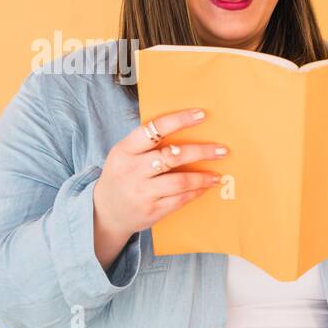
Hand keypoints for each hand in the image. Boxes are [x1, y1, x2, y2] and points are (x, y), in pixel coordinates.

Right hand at [92, 108, 227, 266]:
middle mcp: (131, 170)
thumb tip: (188, 130)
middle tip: (222, 150)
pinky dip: (196, 191)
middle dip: (201, 152)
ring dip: (202, 177)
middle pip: (172, 156)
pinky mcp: (151, 210)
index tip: (201, 115)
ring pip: (180, 181)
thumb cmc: (122, 176)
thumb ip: (148, 144)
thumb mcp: (125, 156)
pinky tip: (205, 186)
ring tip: (216, 174)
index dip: (179, 120)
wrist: (105, 212)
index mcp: (124, 150)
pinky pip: (180, 199)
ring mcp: (141, 192)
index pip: (153, 129)